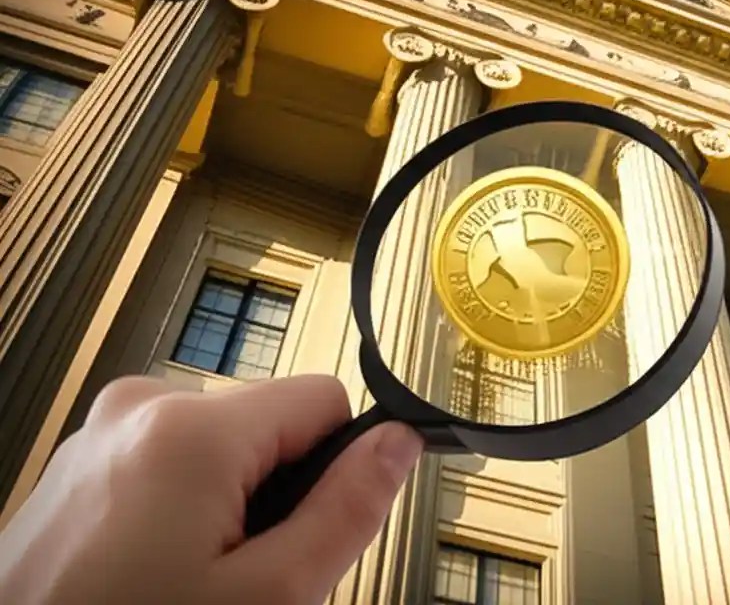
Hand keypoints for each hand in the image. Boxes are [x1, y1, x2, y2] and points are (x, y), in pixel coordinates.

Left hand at [0, 374, 421, 603]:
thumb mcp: (269, 597)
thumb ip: (345, 511)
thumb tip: (397, 443)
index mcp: (190, 431)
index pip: (324, 398)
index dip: (338, 466)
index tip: (315, 526)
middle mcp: (139, 411)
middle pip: (269, 424)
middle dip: (277, 493)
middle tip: (243, 576)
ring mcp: (99, 438)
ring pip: (220, 448)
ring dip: (228, 507)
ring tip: (192, 582)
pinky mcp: (78, 467)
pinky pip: (167, 466)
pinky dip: (180, 513)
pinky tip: (155, 576)